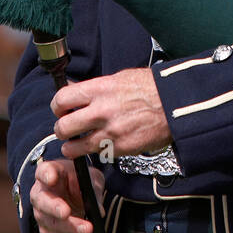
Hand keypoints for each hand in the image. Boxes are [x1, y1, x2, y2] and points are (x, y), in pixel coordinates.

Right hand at [30, 158, 106, 232]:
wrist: (76, 192)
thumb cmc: (80, 180)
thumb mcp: (90, 177)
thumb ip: (93, 188)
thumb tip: (98, 210)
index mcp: (48, 173)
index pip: (43, 171)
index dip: (46, 175)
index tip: (52, 178)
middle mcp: (40, 194)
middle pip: (43, 201)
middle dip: (55, 208)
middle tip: (66, 213)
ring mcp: (42, 214)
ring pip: (52, 224)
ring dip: (71, 230)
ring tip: (89, 231)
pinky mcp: (49, 231)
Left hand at [51, 69, 170, 160]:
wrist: (174, 105)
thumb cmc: (150, 88)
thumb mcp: (120, 78)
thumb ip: (96, 89)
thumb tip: (77, 94)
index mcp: (100, 89)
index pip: (62, 99)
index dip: (57, 106)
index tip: (61, 109)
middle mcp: (101, 111)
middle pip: (62, 126)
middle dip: (61, 129)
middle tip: (67, 128)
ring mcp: (109, 132)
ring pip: (73, 147)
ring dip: (71, 147)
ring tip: (76, 143)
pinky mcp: (118, 148)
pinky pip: (95, 154)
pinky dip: (93, 153)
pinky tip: (98, 145)